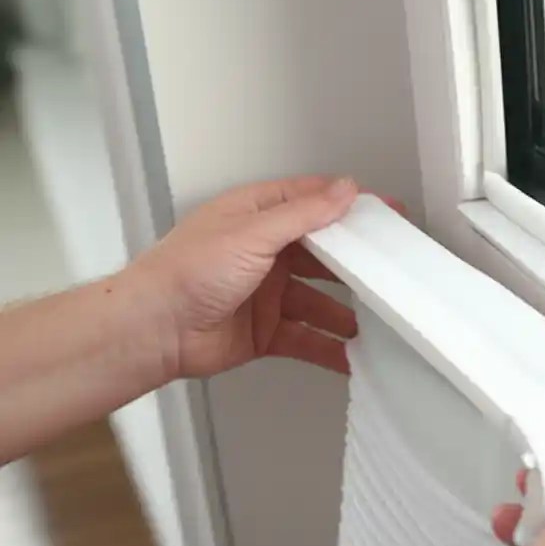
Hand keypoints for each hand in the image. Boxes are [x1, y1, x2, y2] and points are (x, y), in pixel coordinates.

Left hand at [127, 175, 365, 378]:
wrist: (152, 331)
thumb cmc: (185, 273)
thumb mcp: (252, 233)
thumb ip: (304, 214)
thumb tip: (343, 189)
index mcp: (258, 216)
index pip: (315, 203)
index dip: (351, 207)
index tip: (387, 214)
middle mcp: (264, 252)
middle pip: (324, 255)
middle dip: (356, 264)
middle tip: (392, 270)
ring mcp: (266, 293)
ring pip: (319, 301)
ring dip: (346, 312)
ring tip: (378, 320)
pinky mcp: (265, 331)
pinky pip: (306, 338)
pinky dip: (329, 348)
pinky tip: (352, 356)